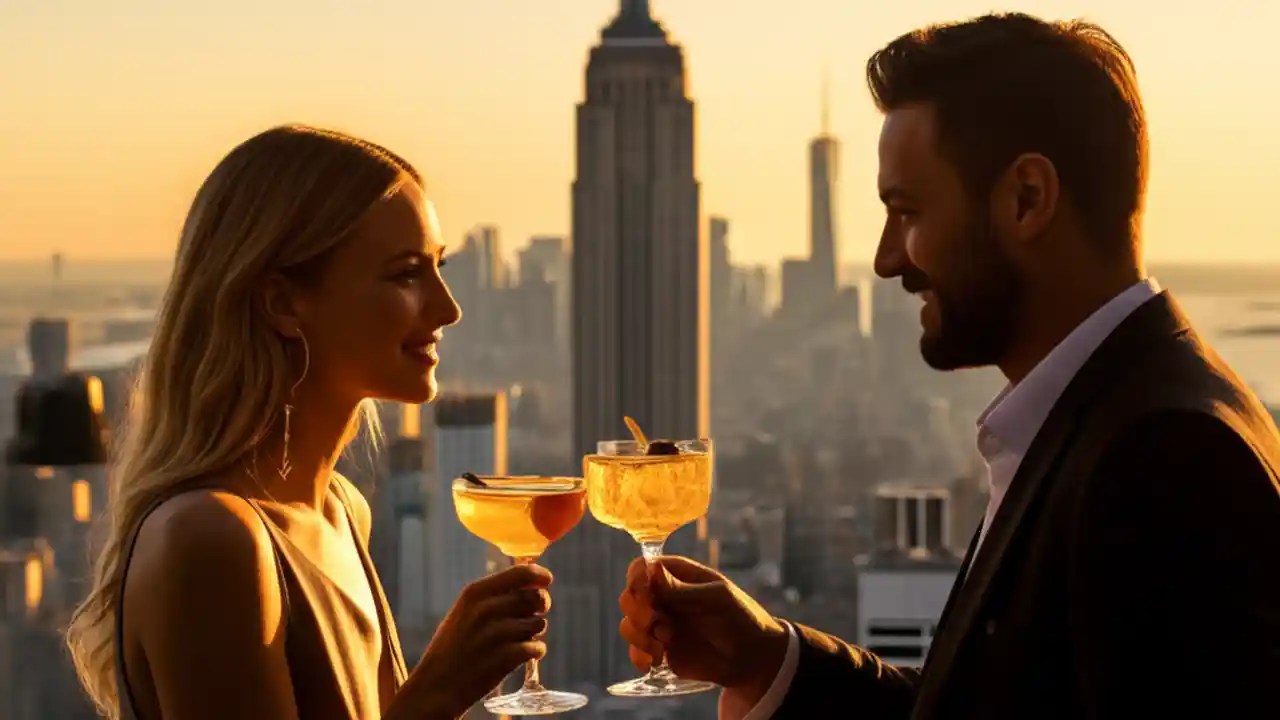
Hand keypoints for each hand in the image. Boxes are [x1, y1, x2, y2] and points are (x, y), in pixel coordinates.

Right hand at [396, 564, 551, 718]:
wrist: (436, 686)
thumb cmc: (453, 647)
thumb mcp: (465, 612)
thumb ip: (495, 596)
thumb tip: (533, 584)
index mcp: (475, 593)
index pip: (521, 573)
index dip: (539, 575)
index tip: (546, 580)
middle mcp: (486, 609)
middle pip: (535, 597)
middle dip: (539, 606)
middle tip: (532, 615)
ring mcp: (496, 634)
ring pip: (539, 623)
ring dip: (533, 632)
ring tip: (515, 641)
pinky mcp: (506, 658)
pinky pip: (538, 647)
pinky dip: (535, 652)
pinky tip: (521, 656)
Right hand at [618, 556, 788, 702]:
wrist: (754, 660)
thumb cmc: (742, 619)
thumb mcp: (716, 600)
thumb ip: (682, 589)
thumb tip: (651, 569)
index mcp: (679, 576)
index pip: (643, 567)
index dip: (636, 579)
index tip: (642, 594)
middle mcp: (666, 598)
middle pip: (630, 596)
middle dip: (634, 610)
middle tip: (652, 622)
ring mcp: (662, 624)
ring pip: (629, 624)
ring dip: (637, 636)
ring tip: (660, 647)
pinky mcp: (662, 649)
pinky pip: (637, 651)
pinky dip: (638, 656)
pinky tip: (653, 663)